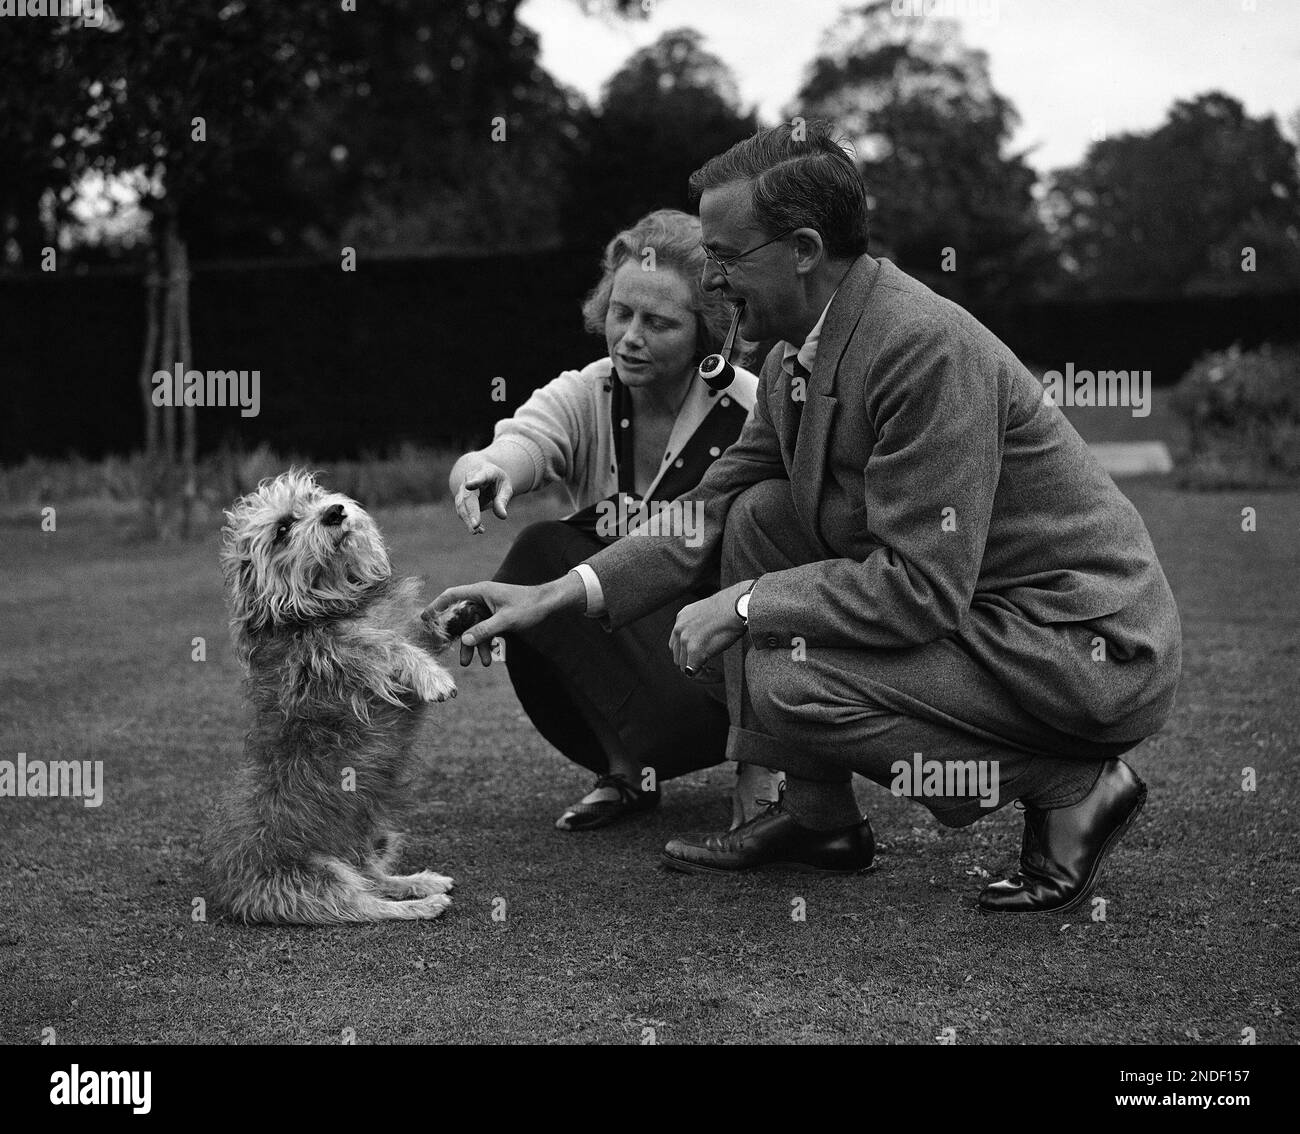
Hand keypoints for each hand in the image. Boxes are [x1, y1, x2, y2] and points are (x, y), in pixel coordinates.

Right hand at [423, 574, 583, 666]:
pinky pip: (486, 631)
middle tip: (449, 652)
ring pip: (474, 628)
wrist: (550, 604)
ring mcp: (489, 608)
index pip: (451, 596)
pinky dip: (486, 644)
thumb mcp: (506, 620)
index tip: (423, 618)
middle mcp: (482, 598)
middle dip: (459, 638)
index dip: (436, 606)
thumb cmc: (529, 606)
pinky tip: (488, 659)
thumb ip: (484, 630)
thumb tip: (465, 641)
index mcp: (480, 592)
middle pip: (462, 618)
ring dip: (474, 646)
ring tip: (475, 664)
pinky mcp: (497, 617)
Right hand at [452, 458, 512, 534]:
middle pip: (468, 497)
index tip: (468, 485)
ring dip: (467, 519)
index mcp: (484, 472)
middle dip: (471, 511)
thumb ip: (503, 500)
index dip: (474, 482)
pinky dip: (469, 522)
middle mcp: (469, 479)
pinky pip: (463, 511)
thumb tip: (502, 516)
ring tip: (476, 532)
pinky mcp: (460, 499)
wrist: (481, 472)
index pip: (479, 476)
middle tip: (475, 525)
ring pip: (461, 505)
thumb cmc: (496, 480)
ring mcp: (463, 489)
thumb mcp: (505, 487)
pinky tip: (479, 530)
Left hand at [669, 579, 753, 676]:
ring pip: (684, 666)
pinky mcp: (695, 651)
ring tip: (714, 673)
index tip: (701, 657)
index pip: (676, 642)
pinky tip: (718, 676)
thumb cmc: (731, 608)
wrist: (738, 606)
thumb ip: (700, 625)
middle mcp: (679, 628)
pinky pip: (693, 673)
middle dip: (691, 663)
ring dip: (698, 671)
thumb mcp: (707, 612)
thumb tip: (705, 639)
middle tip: (708, 668)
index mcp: (682, 617)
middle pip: (678, 656)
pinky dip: (706, 677)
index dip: (687, 653)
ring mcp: (685, 640)